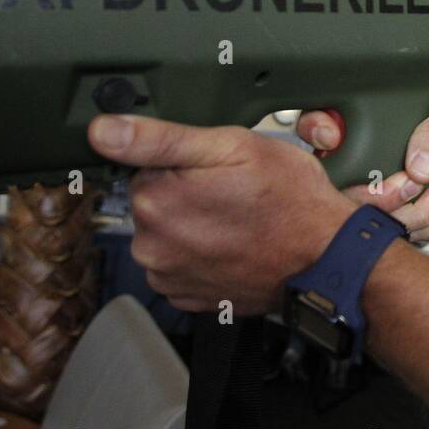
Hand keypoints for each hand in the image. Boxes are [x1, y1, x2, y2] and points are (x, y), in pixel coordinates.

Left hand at [87, 114, 399, 314]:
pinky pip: (181, 264)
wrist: (326, 258)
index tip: (219, 171)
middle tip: (234, 194)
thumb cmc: (291, 200)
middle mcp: (151, 244)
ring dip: (195, 226)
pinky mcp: (186, 297)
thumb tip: (101, 132)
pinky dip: (202, 255)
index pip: (146, 164)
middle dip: (188, 193)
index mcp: (154, 199)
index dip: (185, 163)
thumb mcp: (233, 147)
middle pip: (155, 201)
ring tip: (238, 221)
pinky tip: (233, 246)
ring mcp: (168, 276)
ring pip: (168, 233)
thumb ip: (160, 137)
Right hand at [298, 100, 428, 241]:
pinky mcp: (390, 223)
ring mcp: (368, 198)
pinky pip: (399, 235)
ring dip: (411, 213)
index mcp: (361, 129)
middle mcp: (354, 165)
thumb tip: (418, 168)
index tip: (332, 136)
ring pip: (368, 219)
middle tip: (414, 182)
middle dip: (376, 195)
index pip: (317, 126)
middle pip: (338, 188)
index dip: (317, 130)